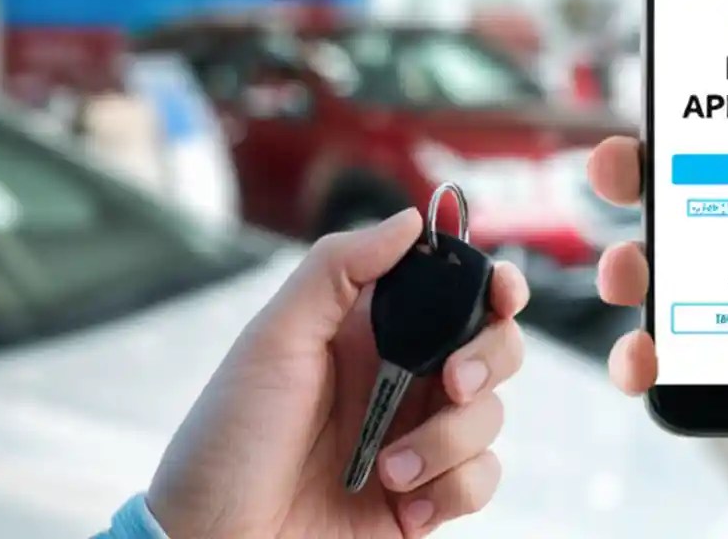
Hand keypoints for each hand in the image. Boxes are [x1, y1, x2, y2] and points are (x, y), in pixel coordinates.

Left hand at [147, 209, 527, 537]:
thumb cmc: (226, 442)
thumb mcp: (272, 339)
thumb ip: (339, 269)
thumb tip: (410, 222)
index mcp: (369, 332)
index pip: (449, 290)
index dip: (490, 283)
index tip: (501, 292)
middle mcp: (400, 379)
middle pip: (492, 346)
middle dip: (489, 358)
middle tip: (452, 382)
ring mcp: (417, 438)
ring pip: (489, 415)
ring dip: (449, 441)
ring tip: (388, 471)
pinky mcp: (426, 497)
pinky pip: (480, 479)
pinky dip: (454, 489)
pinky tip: (407, 506)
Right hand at [588, 5, 727, 536]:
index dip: (711, 121)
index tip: (668, 92)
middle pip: (707, 214)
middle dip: (645, 186)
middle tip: (613, 169)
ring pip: (686, 291)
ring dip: (634, 271)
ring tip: (622, 270)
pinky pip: (697, 374)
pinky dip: (651, 363)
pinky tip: (642, 352)